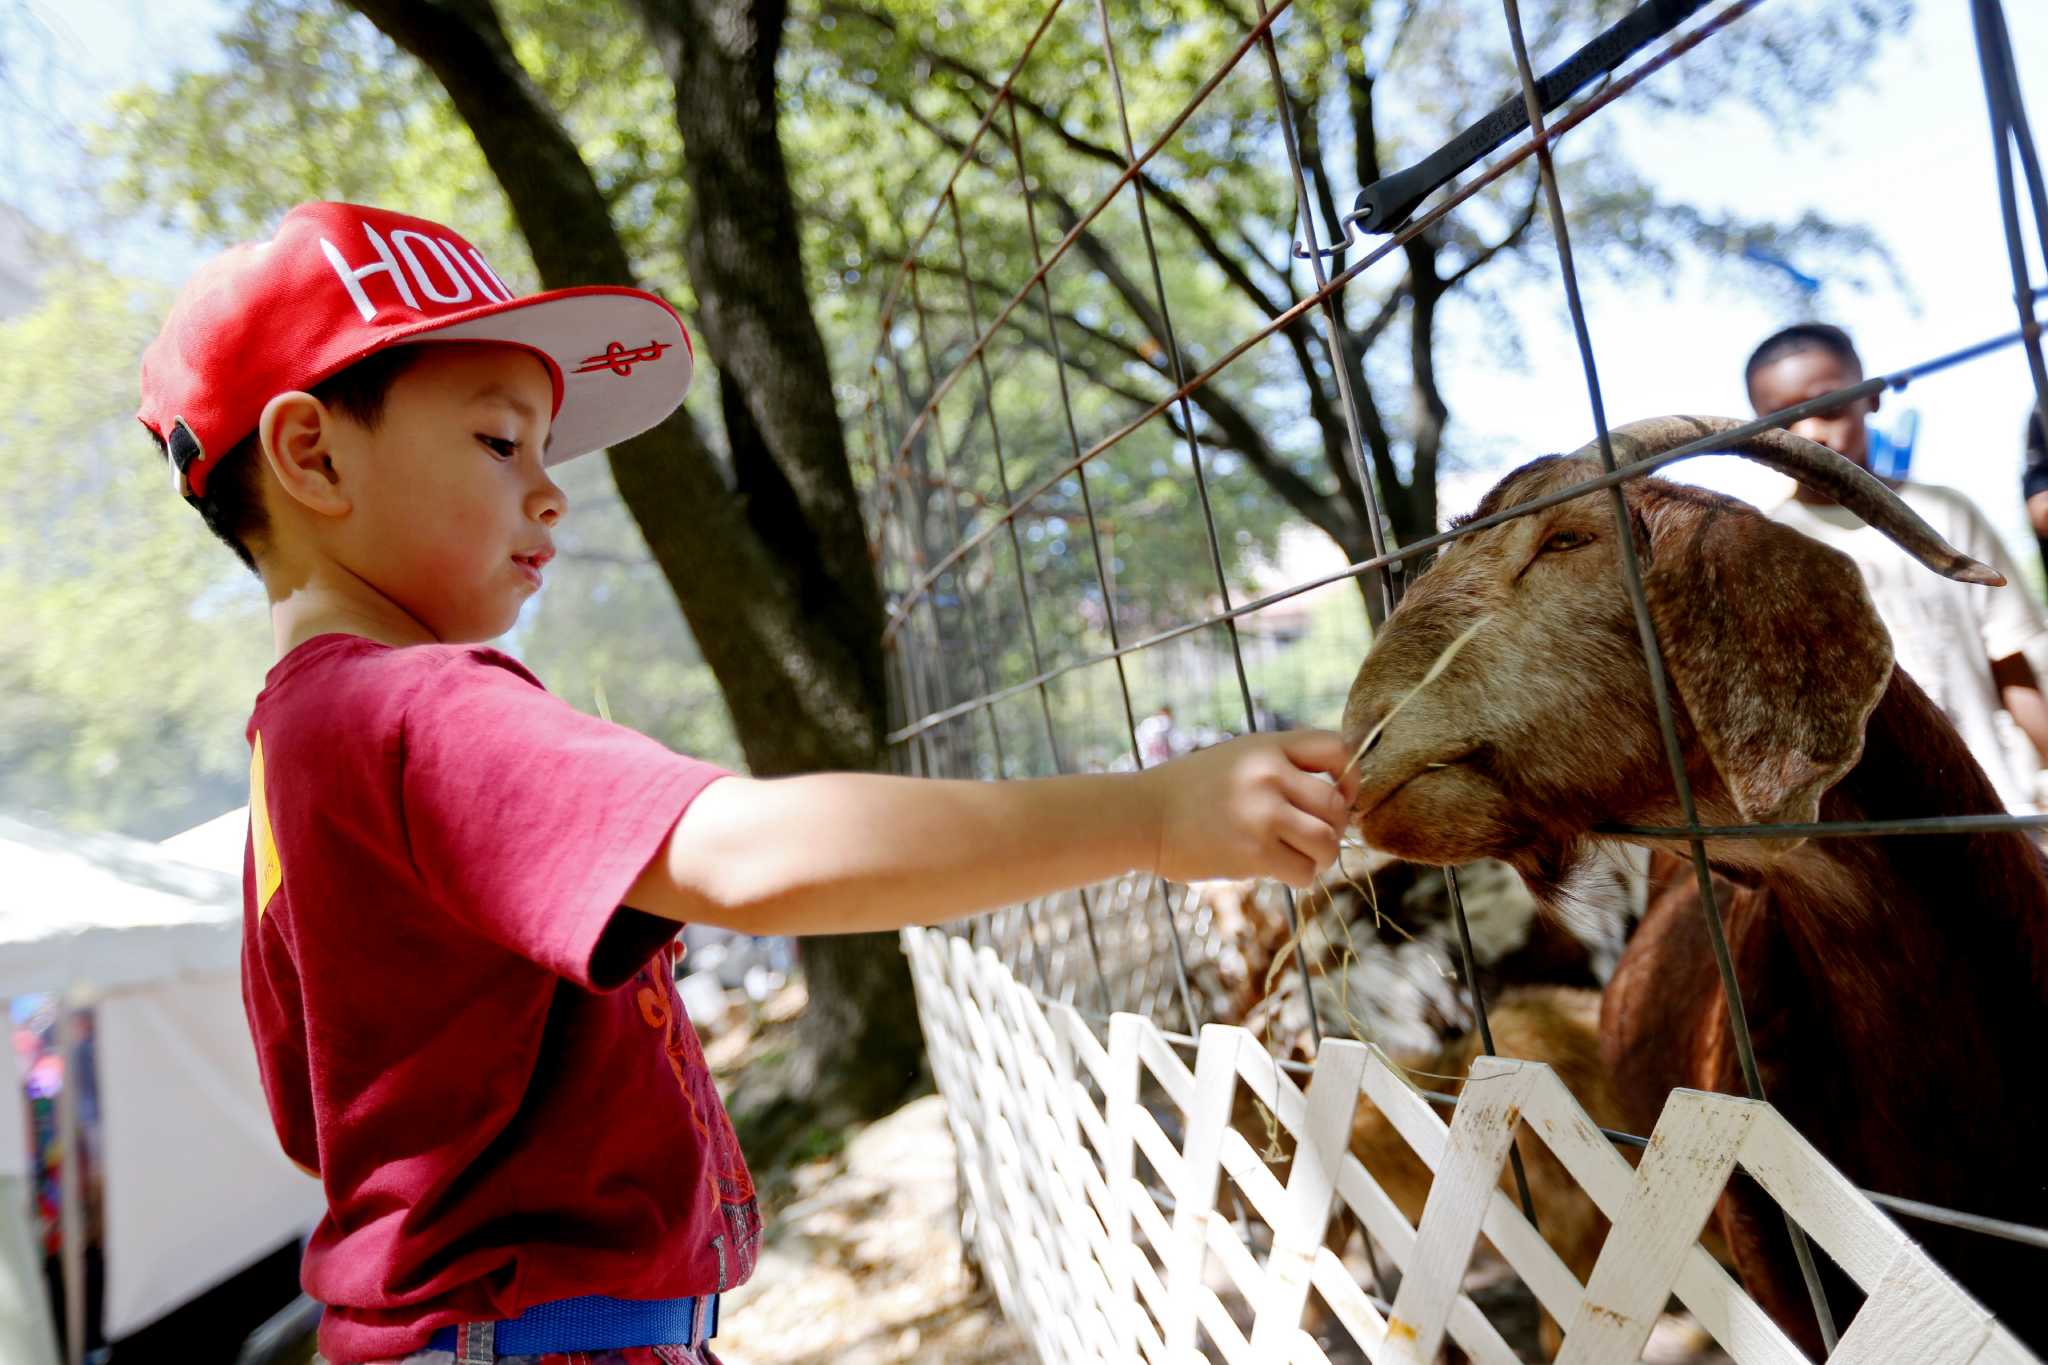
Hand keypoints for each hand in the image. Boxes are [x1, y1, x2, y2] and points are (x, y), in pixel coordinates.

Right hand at [1138, 731, 1358, 886]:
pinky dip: (1299, 877)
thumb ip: (1282, 765)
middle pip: (1338, 806)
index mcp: (1268, 746)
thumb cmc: (1191, 791)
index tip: (1338, 797)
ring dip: (1320, 857)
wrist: (1143, 816)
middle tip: (1312, 838)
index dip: (1350, 779)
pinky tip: (1278, 870)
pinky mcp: (1254, 852)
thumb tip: (1339, 798)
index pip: (1338, 750)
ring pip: (1327, 843)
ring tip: (1298, 857)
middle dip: (1334, 828)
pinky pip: (1304, 872)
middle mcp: (1270, 775)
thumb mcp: (1237, 757)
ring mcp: (1263, 814)